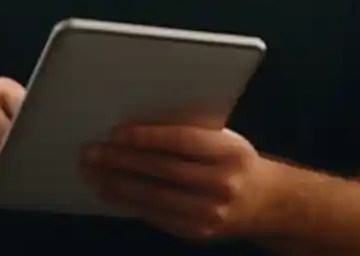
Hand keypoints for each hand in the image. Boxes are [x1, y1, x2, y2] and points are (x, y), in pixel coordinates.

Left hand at [80, 125, 282, 240]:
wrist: (269, 203)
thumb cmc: (234, 161)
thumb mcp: (223, 140)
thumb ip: (189, 134)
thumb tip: (134, 127)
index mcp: (229, 152)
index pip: (183, 142)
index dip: (147, 136)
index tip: (115, 132)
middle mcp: (222, 184)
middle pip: (163, 170)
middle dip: (121, 161)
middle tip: (90, 152)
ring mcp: (210, 213)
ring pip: (155, 197)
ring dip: (117, 184)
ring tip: (91, 171)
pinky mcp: (198, 233)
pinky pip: (156, 216)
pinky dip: (128, 203)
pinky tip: (108, 192)